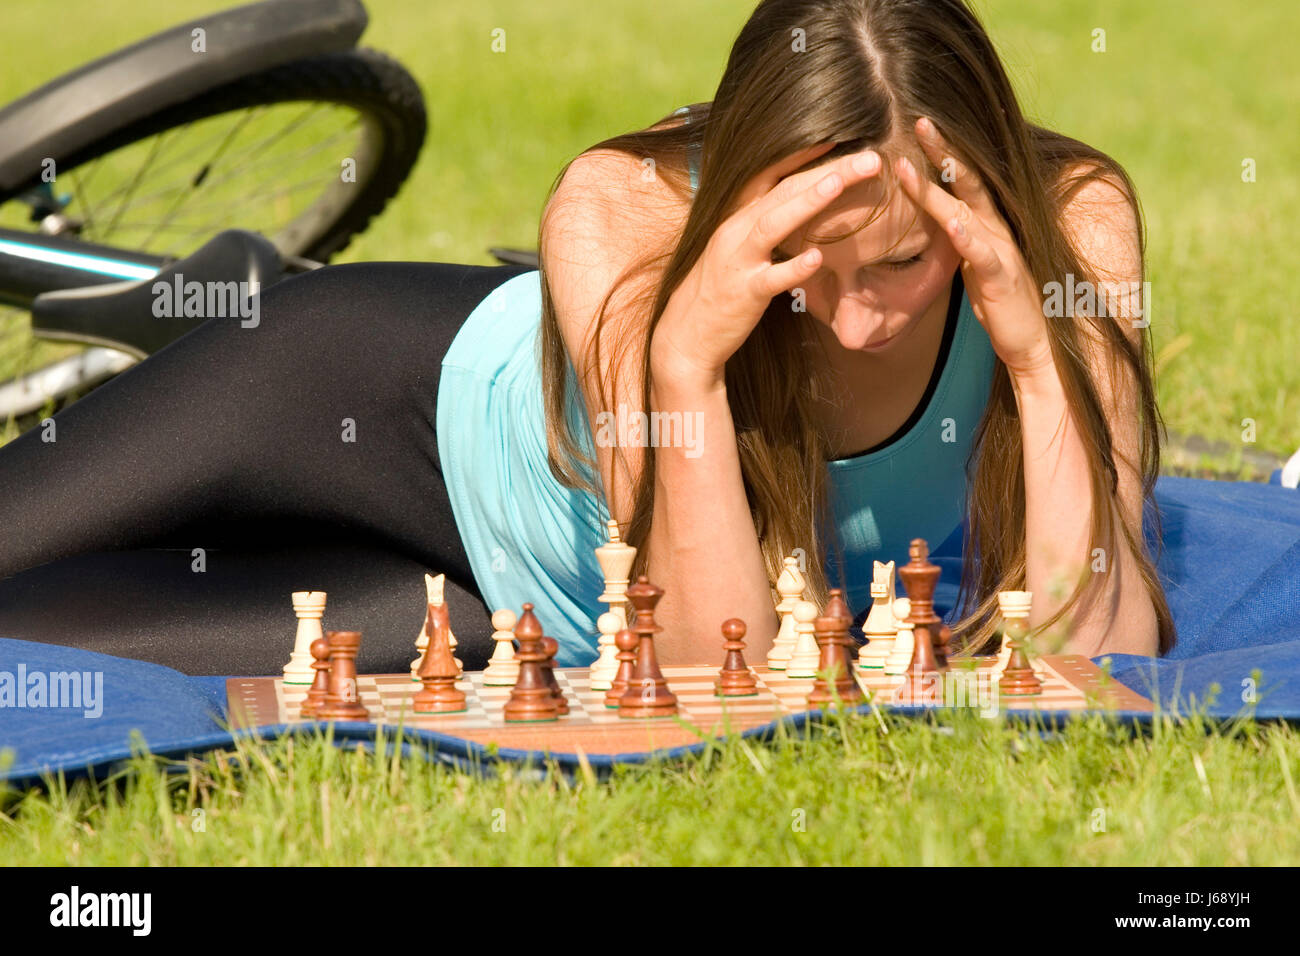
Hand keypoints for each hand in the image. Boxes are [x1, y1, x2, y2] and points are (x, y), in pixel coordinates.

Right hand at [650, 143, 884, 385]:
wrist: (687, 335)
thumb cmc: (721, 289)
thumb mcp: (740, 247)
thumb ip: (767, 223)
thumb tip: (802, 203)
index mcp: (739, 216)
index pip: (774, 174)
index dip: (805, 153)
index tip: (843, 135)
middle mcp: (736, 229)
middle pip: (784, 191)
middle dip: (827, 170)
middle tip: (870, 157)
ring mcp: (738, 260)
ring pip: (773, 224)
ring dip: (807, 202)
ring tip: (839, 182)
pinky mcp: (744, 293)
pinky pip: (771, 279)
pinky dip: (793, 268)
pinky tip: (817, 258)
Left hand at [895, 117, 1053, 378]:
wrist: (1035, 344)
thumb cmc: (1002, 302)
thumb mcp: (975, 262)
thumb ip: (960, 236)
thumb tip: (940, 216)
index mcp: (986, 224)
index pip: (963, 180)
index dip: (943, 152)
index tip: (921, 124)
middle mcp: (995, 229)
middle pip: (967, 181)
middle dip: (942, 150)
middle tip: (919, 120)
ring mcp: (999, 251)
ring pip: (965, 211)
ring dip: (936, 187)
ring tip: (909, 165)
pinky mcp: (1000, 278)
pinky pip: (981, 253)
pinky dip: (965, 236)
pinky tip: (950, 220)